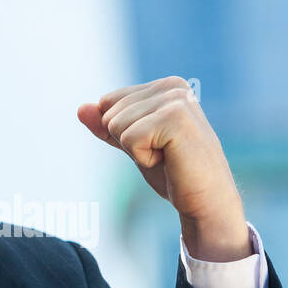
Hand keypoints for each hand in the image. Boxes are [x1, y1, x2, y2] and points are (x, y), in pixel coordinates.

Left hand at [77, 76, 250, 260]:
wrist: (206, 202)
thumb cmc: (174, 174)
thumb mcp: (134, 146)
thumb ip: (107, 127)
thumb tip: (80, 108)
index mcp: (165, 86)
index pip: (108, 102)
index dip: (123, 133)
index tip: (156, 145)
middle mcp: (172, 86)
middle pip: (109, 113)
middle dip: (129, 142)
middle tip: (163, 154)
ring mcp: (176, 99)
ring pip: (116, 125)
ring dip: (137, 151)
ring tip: (168, 157)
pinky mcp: (175, 118)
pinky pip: (129, 138)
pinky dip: (144, 158)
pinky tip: (171, 161)